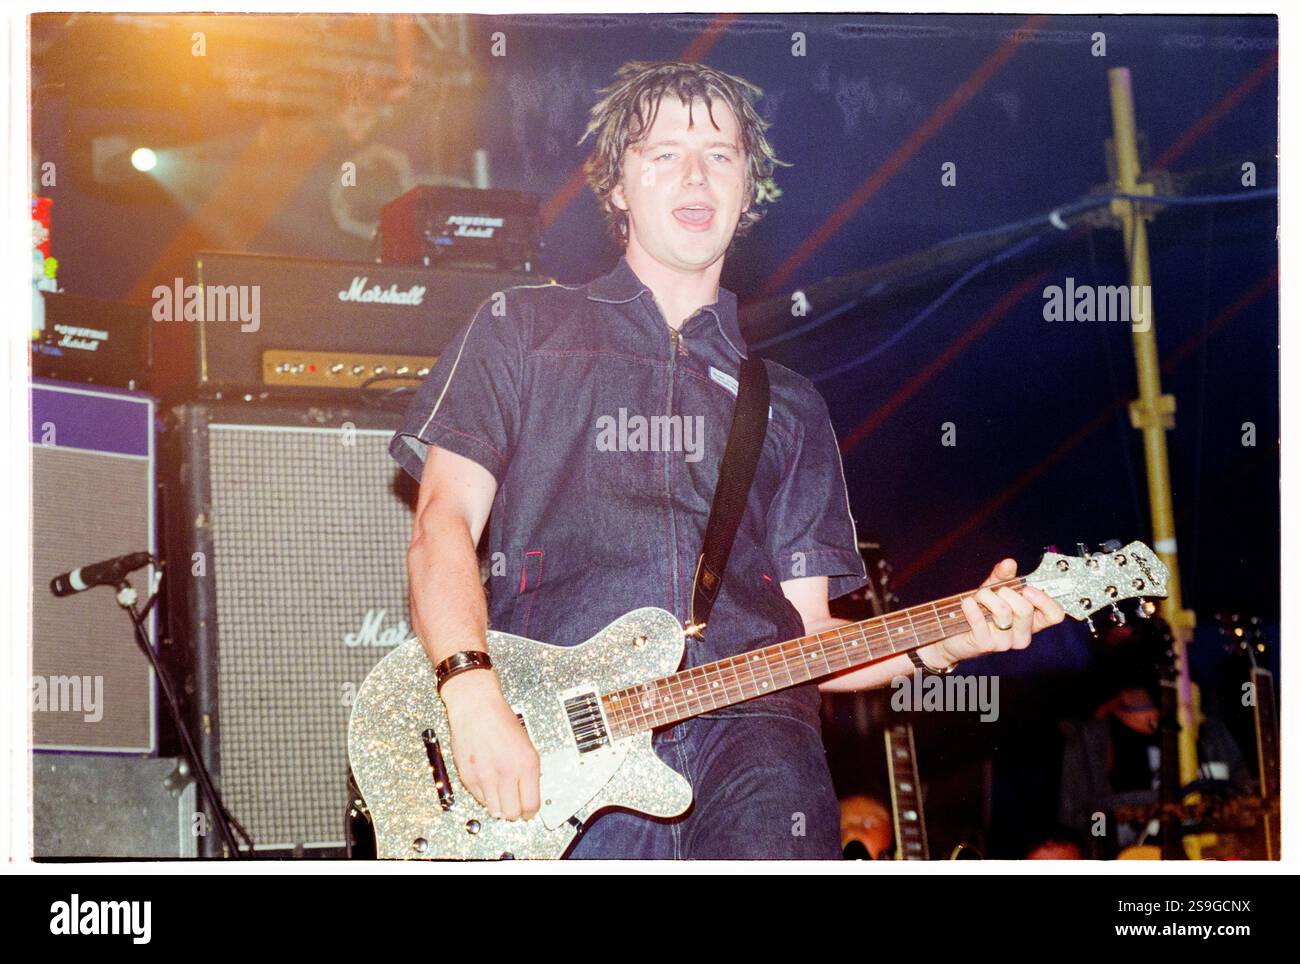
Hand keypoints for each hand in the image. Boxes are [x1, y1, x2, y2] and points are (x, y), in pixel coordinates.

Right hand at [440, 670, 540, 820]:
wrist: (476, 707)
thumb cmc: (501, 720)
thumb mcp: (526, 744)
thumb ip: (528, 772)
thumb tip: (528, 796)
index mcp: (526, 764)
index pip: (531, 805)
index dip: (530, 813)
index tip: (529, 812)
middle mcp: (507, 772)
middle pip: (513, 814)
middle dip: (515, 812)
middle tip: (514, 805)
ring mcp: (486, 776)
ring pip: (495, 811)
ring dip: (499, 807)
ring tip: (500, 794)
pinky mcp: (468, 777)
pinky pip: (480, 800)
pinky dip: (485, 796)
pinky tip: (488, 783)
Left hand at [922, 558, 1065, 666]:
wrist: (955, 636)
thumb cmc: (981, 612)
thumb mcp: (994, 591)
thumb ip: (1003, 577)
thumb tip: (1009, 563)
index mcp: (1032, 622)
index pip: (1054, 615)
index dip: (1045, 600)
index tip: (1028, 588)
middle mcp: (1023, 635)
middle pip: (1026, 609)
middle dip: (1006, 592)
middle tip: (994, 591)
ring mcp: (1005, 643)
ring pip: (1003, 611)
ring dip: (986, 596)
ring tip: (978, 596)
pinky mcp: (986, 645)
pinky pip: (980, 620)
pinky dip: (971, 607)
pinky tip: (966, 603)